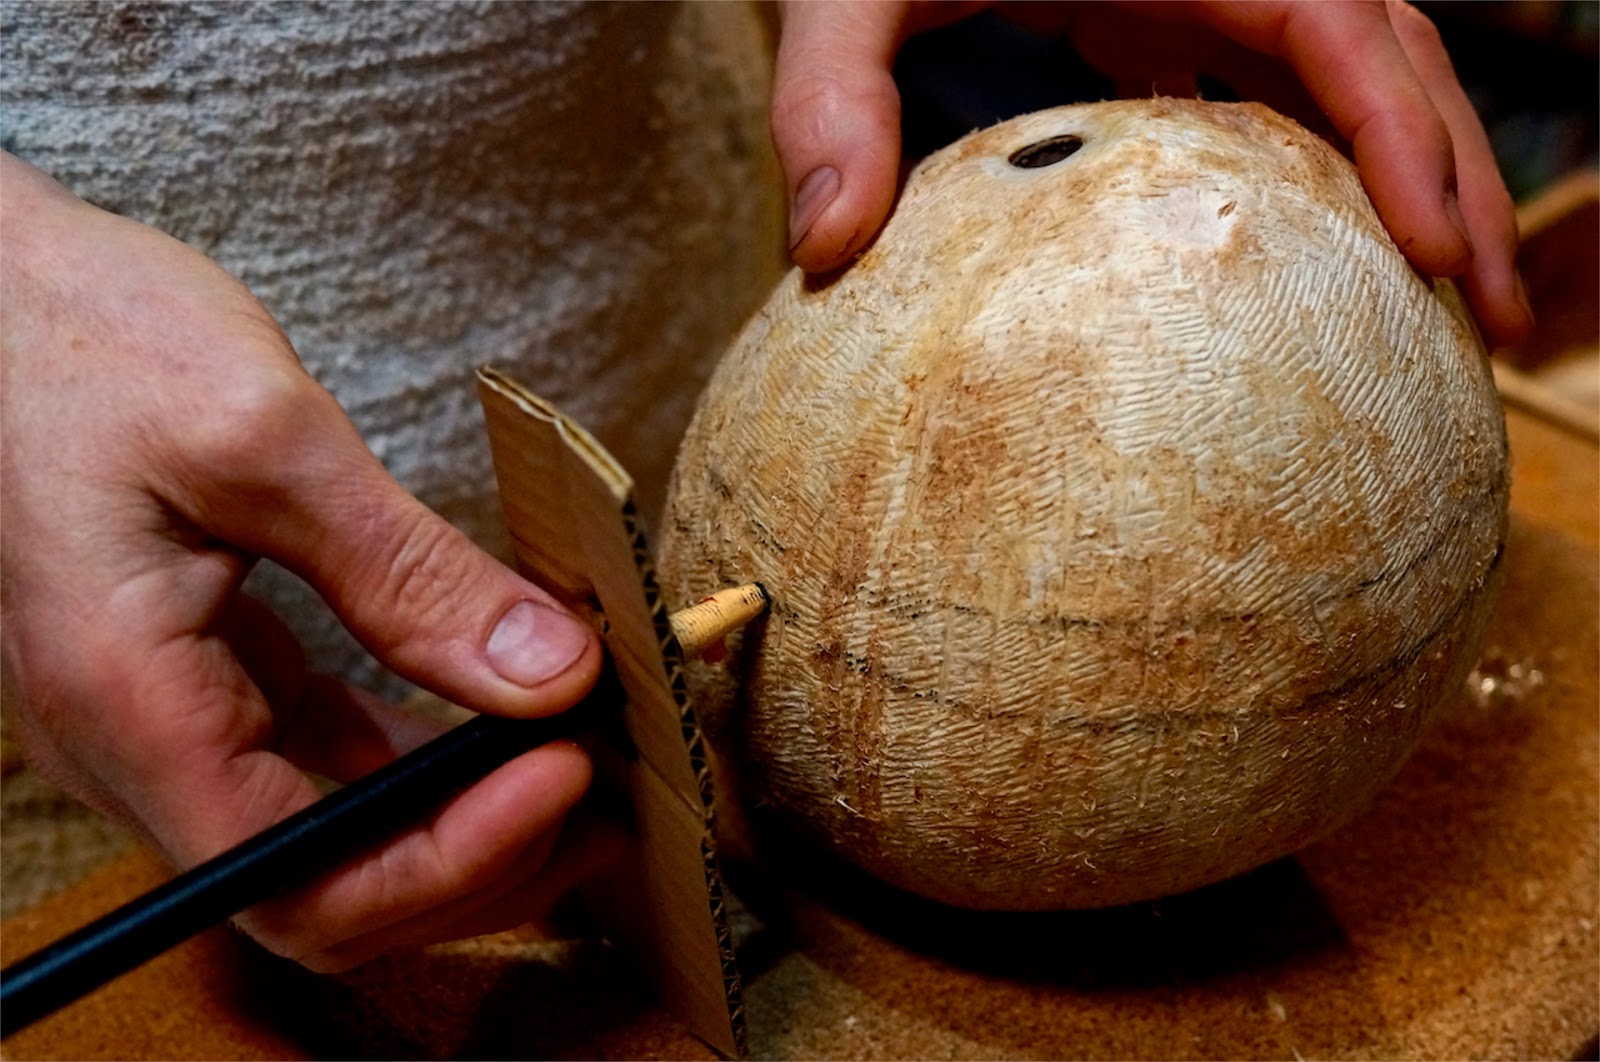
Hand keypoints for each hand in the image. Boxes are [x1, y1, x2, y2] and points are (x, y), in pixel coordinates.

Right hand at [0, 153, 613, 970]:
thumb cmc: (86, 336)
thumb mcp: (263, 438)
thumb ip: (407, 570)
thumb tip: (549, 672)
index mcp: (131, 704)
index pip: (308, 883)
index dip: (455, 860)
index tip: (568, 772)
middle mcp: (136, 744)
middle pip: (327, 891)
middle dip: (480, 861)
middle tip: (604, 785)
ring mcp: (162, 719)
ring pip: (328, 840)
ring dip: (459, 817)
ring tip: (574, 754)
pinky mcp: (195, 679)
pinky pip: (313, 763)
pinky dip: (412, 758)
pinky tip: (492, 711)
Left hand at [771, 0, 1532, 347]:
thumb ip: (828, 102)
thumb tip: (824, 248)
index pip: (1334, 24)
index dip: (1401, 134)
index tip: (1441, 253)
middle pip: (1387, 55)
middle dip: (1455, 180)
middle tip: (1494, 320)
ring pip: (1352, 75)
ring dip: (1410, 181)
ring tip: (1447, 307)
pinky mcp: (1170, 13)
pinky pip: (1279, 90)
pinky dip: (1324, 168)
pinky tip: (1328, 260)